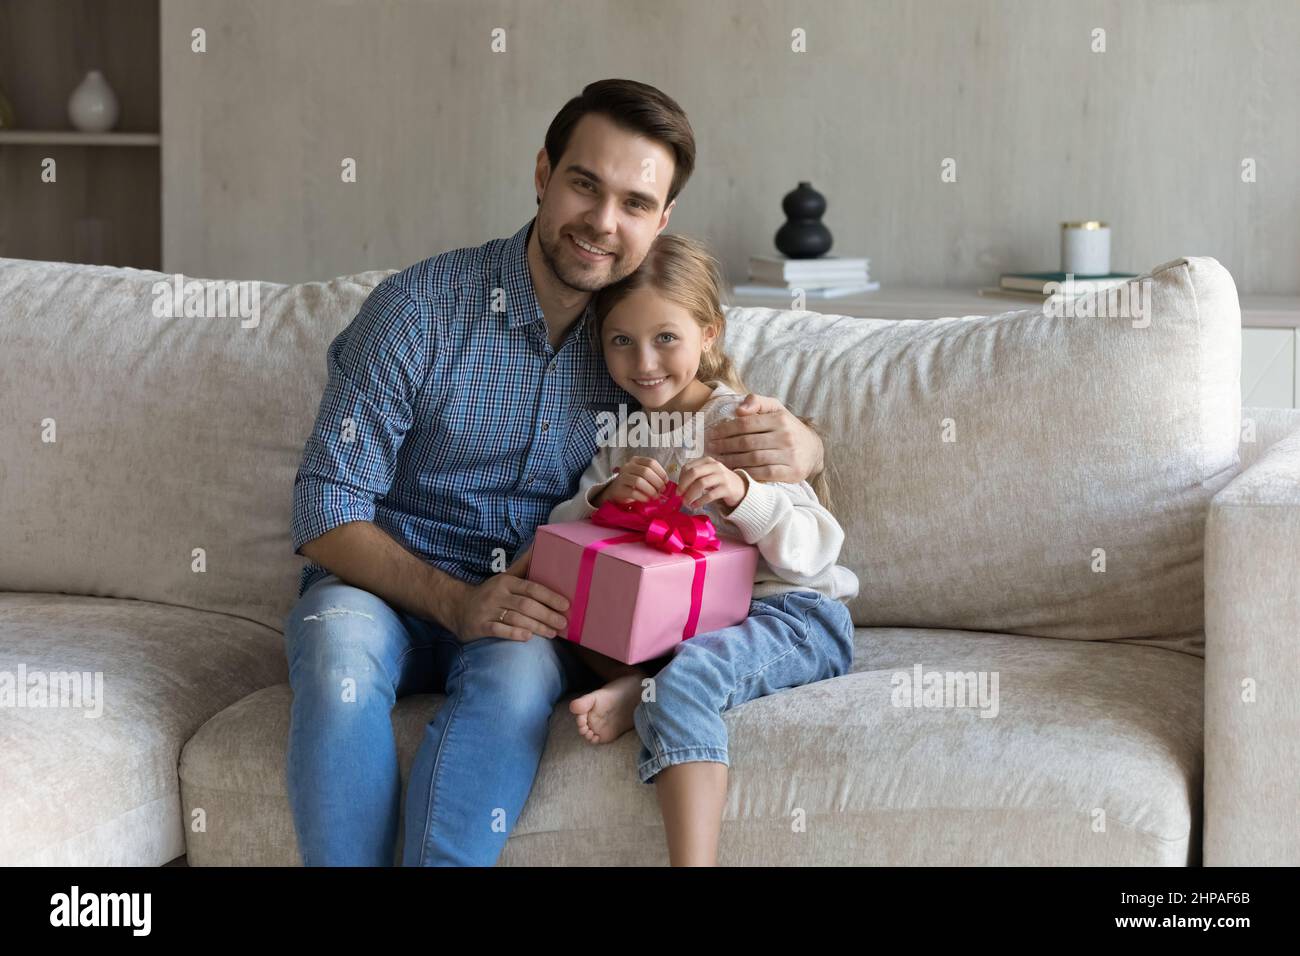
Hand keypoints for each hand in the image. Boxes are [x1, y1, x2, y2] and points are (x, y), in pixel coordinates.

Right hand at [447, 544, 569, 642]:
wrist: (458, 606)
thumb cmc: (490, 593)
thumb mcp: (505, 578)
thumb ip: (523, 566)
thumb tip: (539, 545)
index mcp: (506, 582)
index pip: (531, 588)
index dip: (549, 596)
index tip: (566, 605)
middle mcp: (497, 594)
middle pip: (526, 605)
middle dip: (547, 614)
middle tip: (563, 623)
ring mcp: (487, 610)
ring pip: (515, 618)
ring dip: (536, 626)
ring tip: (552, 633)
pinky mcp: (480, 626)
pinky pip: (499, 630)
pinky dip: (514, 634)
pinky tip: (528, 637)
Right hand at [600, 456, 668, 504]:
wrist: (616, 491)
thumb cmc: (633, 483)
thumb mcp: (642, 475)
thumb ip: (653, 476)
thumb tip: (666, 484)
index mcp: (636, 460)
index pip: (651, 462)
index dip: (661, 472)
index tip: (666, 482)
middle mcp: (628, 466)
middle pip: (646, 471)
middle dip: (657, 482)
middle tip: (662, 490)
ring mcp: (622, 477)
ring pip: (639, 481)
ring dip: (650, 490)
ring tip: (655, 496)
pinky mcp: (619, 489)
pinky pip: (633, 492)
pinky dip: (643, 497)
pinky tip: (647, 499)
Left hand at [676, 456, 746, 510]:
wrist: (740, 488)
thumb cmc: (720, 481)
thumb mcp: (708, 474)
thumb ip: (696, 476)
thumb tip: (679, 487)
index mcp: (707, 461)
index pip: (688, 467)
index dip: (680, 478)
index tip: (678, 488)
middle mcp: (715, 466)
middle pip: (694, 473)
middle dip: (683, 485)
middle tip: (679, 495)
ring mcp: (722, 477)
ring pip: (701, 483)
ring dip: (690, 494)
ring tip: (686, 502)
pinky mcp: (726, 489)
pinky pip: (710, 495)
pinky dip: (700, 501)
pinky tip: (695, 505)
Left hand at [704, 393, 822, 482]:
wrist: (813, 450)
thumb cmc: (788, 428)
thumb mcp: (776, 409)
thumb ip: (757, 402)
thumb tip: (739, 409)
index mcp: (780, 419)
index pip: (746, 423)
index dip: (726, 429)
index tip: (712, 434)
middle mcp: (786, 437)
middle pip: (747, 442)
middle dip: (725, 446)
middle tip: (712, 448)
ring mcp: (790, 456)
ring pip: (753, 459)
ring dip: (732, 460)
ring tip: (719, 459)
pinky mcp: (792, 472)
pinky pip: (764, 474)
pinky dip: (748, 472)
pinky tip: (735, 470)